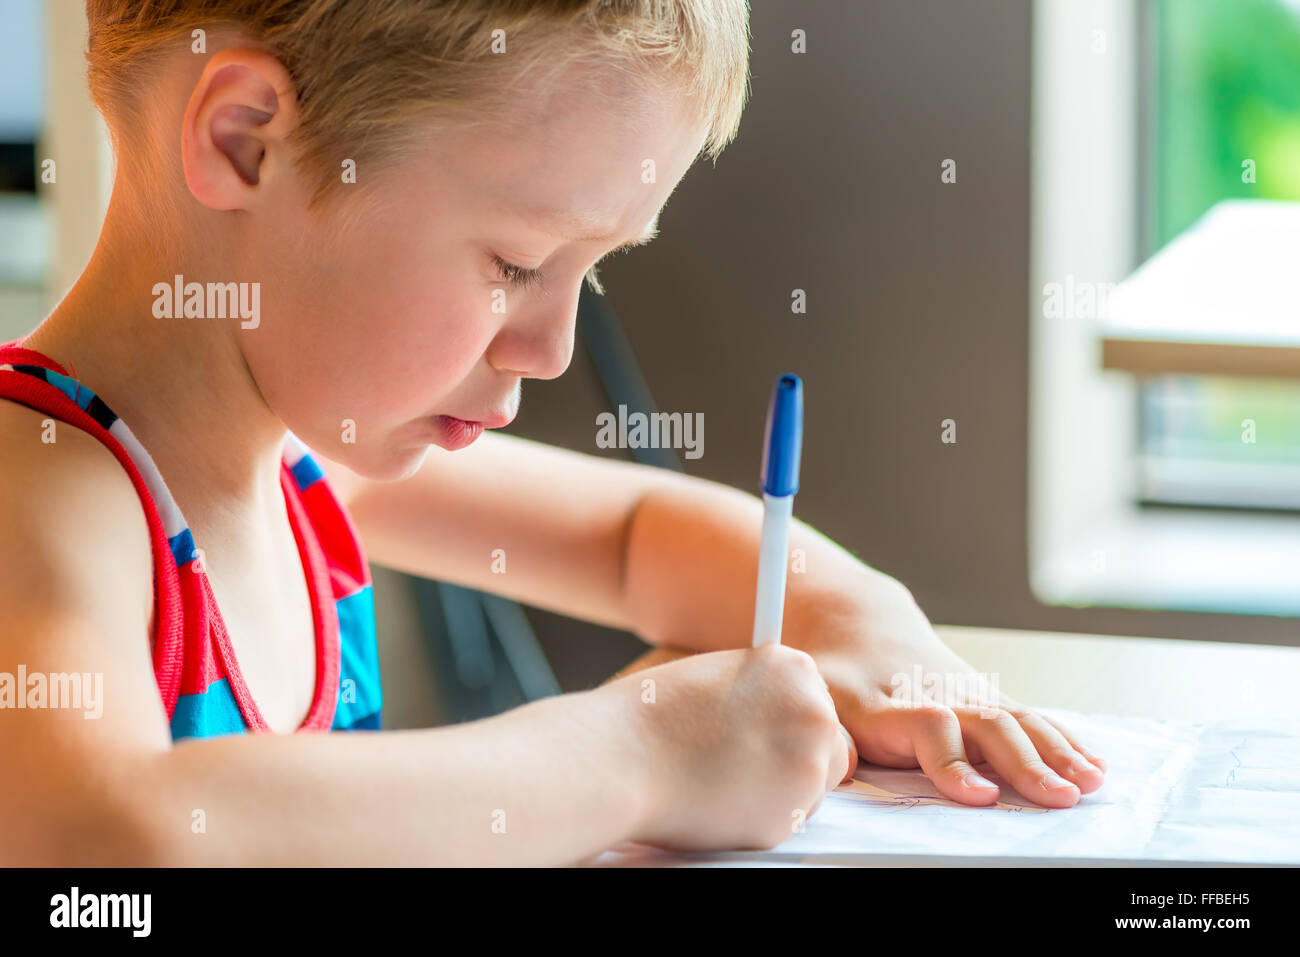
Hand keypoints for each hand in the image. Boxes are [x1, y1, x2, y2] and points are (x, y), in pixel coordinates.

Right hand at [608, 644, 855, 851]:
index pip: (816, 697)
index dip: (787, 718)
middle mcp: (813, 712)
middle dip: (796, 754)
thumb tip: (774, 713)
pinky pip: (788, 820)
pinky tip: (721, 798)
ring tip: (725, 776)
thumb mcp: (719, 675)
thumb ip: (760, 691)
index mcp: (794, 669)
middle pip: (829, 742)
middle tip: (745, 758)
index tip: (763, 728)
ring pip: (814, 785)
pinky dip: (762, 816)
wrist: (622, 758)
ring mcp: (807, 766)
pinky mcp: (789, 815)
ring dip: (782, 787)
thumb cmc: (652, 715)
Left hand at [790, 577, 1107, 808]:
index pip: (928, 728)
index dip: (952, 761)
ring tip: (1089, 785)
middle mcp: (937, 695)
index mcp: (888, 703)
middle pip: (988, 725)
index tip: (980, 796)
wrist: (859, 626)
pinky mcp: (988, 698)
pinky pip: (1032, 719)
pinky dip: (1066, 743)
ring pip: (1018, 720)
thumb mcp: (814, 701)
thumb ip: (824, 737)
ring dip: (1057, 753)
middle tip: (1059, 797)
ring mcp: (968, 694)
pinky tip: (1094, 767)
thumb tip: (830, 771)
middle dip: (1026, 763)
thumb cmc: (834, 675)